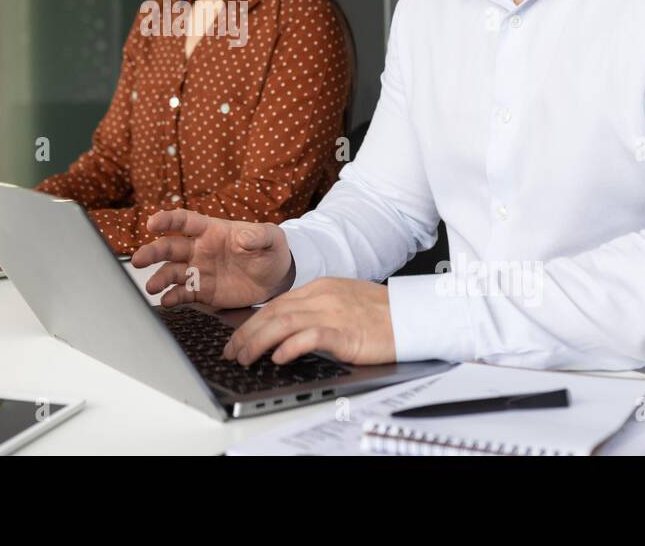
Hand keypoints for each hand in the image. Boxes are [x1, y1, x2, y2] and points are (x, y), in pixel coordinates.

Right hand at [132, 208, 294, 308]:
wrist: (276, 277)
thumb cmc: (270, 250)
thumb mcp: (271, 238)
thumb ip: (258, 236)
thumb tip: (243, 237)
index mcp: (212, 230)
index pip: (185, 221)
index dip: (168, 220)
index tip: (152, 223)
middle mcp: (199, 249)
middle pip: (170, 248)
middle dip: (152, 252)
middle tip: (137, 260)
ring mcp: (199, 270)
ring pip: (172, 272)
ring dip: (159, 278)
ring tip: (151, 287)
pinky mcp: (203, 291)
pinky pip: (183, 293)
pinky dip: (173, 297)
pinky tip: (167, 301)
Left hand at [221, 278, 395, 365]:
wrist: (413, 316)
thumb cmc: (381, 314)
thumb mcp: (343, 301)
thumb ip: (316, 309)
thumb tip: (286, 328)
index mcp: (320, 287)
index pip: (276, 304)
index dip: (251, 322)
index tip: (236, 339)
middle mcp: (322, 296)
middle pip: (273, 313)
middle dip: (246, 333)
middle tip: (232, 352)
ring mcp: (333, 312)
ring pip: (284, 323)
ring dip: (258, 342)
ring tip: (245, 357)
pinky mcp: (345, 332)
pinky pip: (310, 337)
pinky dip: (290, 347)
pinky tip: (278, 358)